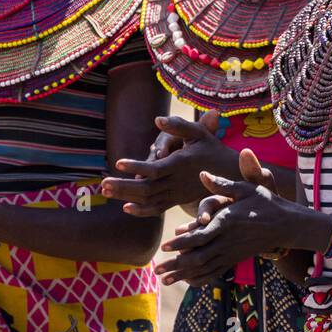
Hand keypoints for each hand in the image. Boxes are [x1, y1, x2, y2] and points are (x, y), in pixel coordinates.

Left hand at [101, 111, 230, 215]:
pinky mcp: (176, 200)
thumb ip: (179, 126)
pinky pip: (157, 209)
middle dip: (123, 187)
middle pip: (146, 188)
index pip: (154, 169)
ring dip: (126, 197)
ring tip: (105, 191)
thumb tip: (157, 120)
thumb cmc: (211, 148)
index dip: (136, 166)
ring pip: (148, 200)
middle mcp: (176, 182)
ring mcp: (176, 194)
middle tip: (102, 183)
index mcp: (180, 164)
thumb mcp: (199, 133)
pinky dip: (142, 211)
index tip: (118, 163)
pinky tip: (126, 207)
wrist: (229, 174)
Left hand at [154, 149, 288, 286]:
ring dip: (183, 274)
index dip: (182, 242)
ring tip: (164, 279)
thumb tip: (202, 173)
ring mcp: (231, 253)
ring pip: (204, 268)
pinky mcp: (234, 259)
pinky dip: (200, 278)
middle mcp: (227, 241)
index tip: (165, 247)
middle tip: (157, 270)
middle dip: (176, 264)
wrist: (285, 224)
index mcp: (227, 221)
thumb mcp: (246, 187)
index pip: (201, 235)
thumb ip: (222, 184)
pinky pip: (215, 272)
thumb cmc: (265, 201)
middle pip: (198, 257)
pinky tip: (186, 282)